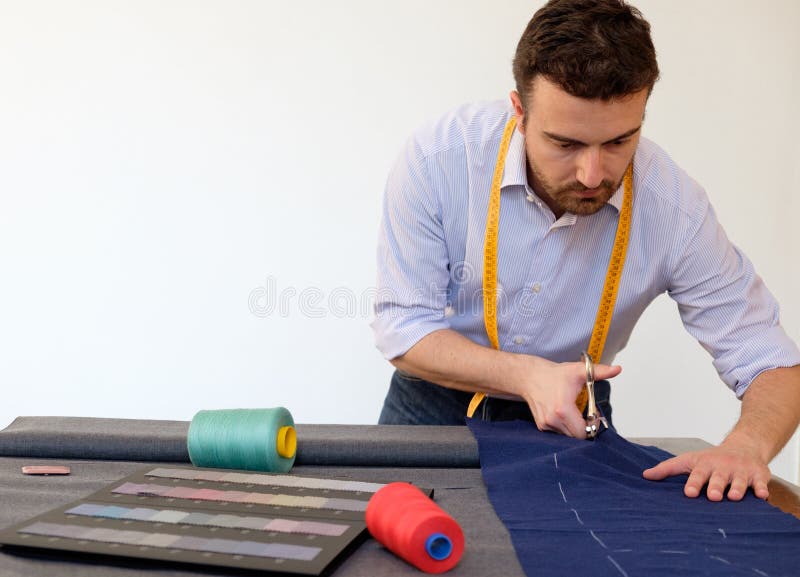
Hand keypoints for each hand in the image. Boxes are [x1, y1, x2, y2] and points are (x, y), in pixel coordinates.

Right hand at [519, 358, 621, 438]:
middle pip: (577, 436)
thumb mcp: (579, 371)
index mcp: (563, 409)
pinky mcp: (541, 426)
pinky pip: (559, 432)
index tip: (593, 414)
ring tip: (573, 412)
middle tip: (585, 413)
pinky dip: (564, 426)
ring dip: (574, 427)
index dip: (592, 425)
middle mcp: (553, 420)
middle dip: (584, 427)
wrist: (529, 376)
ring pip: (568, 435)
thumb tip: (617, 369)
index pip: (583, 432)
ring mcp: (546, 424)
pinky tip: (563, 413)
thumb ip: (600, 371)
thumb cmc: (553, 374)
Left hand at [642, 441, 770, 500]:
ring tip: (734, 497)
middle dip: (715, 486)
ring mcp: (741, 471)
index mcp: (705, 465)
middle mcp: (723, 467)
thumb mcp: (689, 460)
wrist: (744, 446)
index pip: (697, 475)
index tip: (689, 493)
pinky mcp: (759, 476)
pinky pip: (761, 484)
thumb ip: (668, 469)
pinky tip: (761, 496)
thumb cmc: (711, 459)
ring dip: (737, 488)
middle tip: (712, 496)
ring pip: (739, 481)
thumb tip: (645, 476)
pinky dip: (762, 489)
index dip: (693, 483)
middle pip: (718, 478)